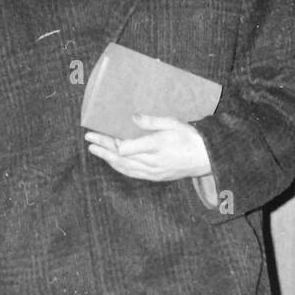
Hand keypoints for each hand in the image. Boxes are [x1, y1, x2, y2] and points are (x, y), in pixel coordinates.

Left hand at [85, 114, 211, 181]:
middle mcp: (152, 162)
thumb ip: (153, 121)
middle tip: (89, 140)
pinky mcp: (155, 177)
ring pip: (124, 167)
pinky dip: (119, 168)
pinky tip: (111, 161)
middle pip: (121, 157)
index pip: (127, 147)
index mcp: (157, 146)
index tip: (99, 133)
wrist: (206, 159)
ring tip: (94, 150)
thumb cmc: (191, 138)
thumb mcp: (174, 124)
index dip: (111, 142)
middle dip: (103, 148)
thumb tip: (133, 118)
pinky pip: (132, 174)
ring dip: (107, 159)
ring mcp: (153, 172)